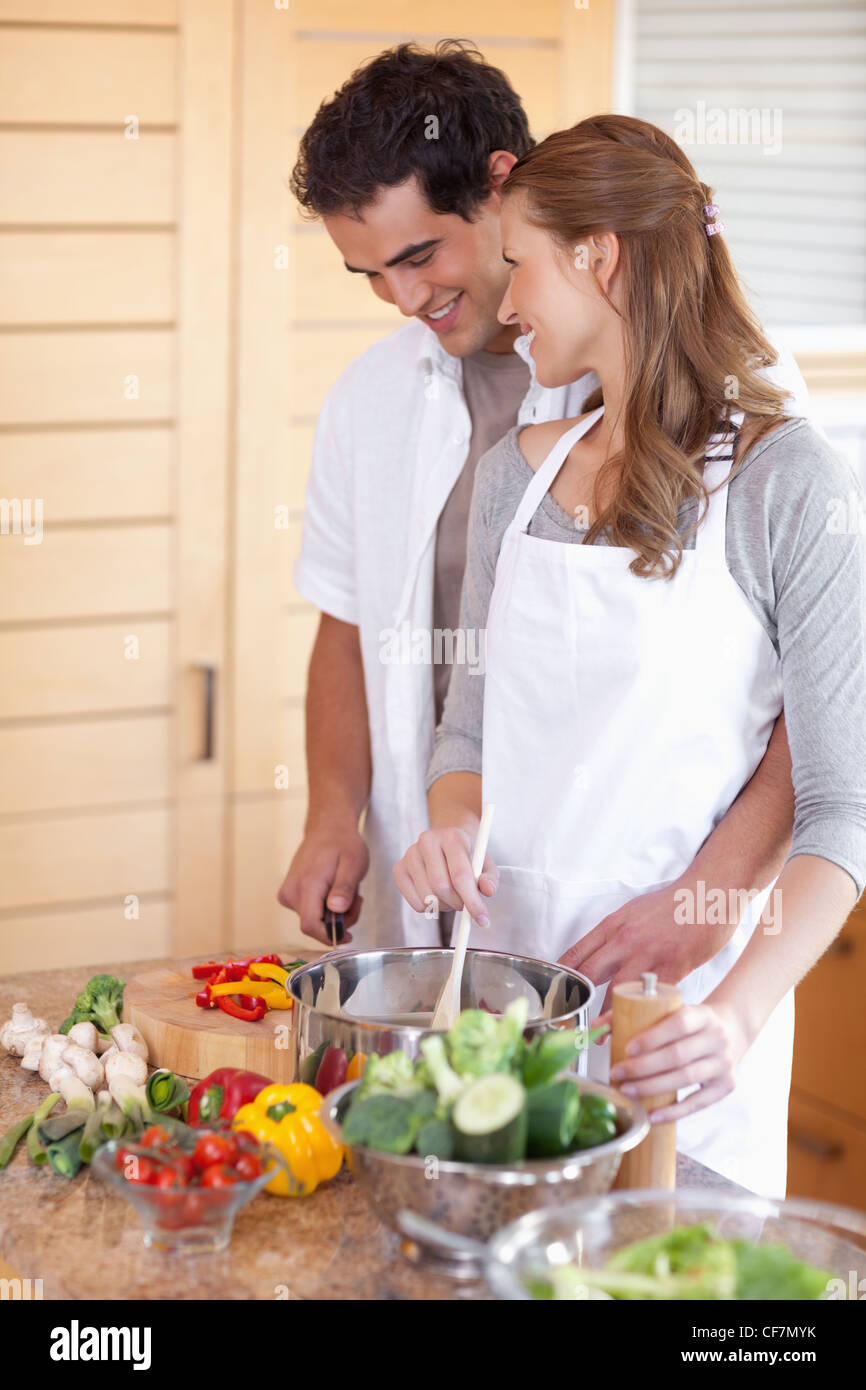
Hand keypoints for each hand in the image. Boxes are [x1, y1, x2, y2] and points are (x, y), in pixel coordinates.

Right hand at [277, 819, 367, 945]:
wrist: (327, 828)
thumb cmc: (342, 844)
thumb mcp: (353, 864)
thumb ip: (344, 888)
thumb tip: (337, 909)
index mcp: (306, 885)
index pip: (310, 925)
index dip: (329, 936)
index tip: (347, 936)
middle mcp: (291, 892)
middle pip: (314, 924)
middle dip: (339, 920)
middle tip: (356, 900)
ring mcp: (287, 894)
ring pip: (313, 920)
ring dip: (334, 914)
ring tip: (346, 890)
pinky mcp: (289, 895)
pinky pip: (309, 912)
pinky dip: (326, 908)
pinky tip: (334, 890)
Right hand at [393, 828, 497, 926]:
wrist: (445, 843)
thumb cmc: (467, 856)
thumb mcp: (484, 864)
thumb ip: (489, 878)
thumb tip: (488, 891)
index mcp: (452, 837)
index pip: (460, 875)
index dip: (472, 901)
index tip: (482, 919)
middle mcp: (428, 841)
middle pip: (441, 887)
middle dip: (457, 903)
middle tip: (464, 904)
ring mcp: (410, 854)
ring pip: (427, 897)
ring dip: (444, 906)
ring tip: (450, 897)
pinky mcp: (399, 868)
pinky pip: (414, 902)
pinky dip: (428, 908)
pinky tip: (435, 897)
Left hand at [558, 879, 740, 1014]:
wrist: (707, 895)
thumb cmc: (672, 904)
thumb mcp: (633, 911)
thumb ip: (614, 934)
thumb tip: (596, 955)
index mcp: (612, 925)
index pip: (575, 954)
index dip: (561, 978)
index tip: (556, 995)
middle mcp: (624, 940)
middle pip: (589, 975)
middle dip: (577, 1002)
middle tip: (571, 1021)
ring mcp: (647, 955)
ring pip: (617, 992)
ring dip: (607, 1017)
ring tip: (601, 1035)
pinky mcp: (671, 968)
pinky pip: (650, 997)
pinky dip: (642, 1014)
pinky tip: (638, 1027)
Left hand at [607, 1000, 748, 1123]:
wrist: (731, 1031)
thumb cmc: (690, 1023)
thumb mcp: (671, 1011)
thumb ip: (632, 1015)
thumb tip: (597, 1030)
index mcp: (703, 1015)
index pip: (679, 1023)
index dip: (653, 1037)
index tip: (628, 1047)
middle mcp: (717, 1038)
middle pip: (678, 1055)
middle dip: (644, 1067)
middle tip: (617, 1072)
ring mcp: (724, 1064)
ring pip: (685, 1078)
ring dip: (653, 1087)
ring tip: (628, 1090)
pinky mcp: (726, 1086)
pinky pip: (699, 1103)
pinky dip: (675, 1112)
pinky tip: (654, 1115)